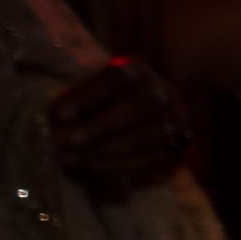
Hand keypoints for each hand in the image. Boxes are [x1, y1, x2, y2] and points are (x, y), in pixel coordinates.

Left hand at [46, 61, 184, 193]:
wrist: (140, 119)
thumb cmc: (102, 104)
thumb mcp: (86, 95)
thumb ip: (73, 105)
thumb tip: (64, 125)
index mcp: (135, 72)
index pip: (116, 79)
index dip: (89, 97)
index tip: (61, 116)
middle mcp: (161, 93)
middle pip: (141, 106)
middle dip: (103, 127)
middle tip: (69, 142)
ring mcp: (175, 120)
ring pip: (149, 136)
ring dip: (110, 150)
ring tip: (79, 159)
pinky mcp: (179, 146)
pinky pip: (156, 158)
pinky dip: (124, 165)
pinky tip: (99, 167)